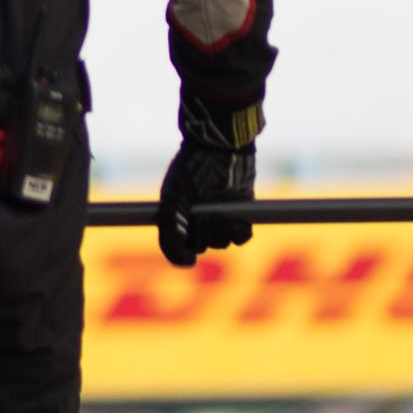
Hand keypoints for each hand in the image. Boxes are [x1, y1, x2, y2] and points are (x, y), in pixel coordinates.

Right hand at [158, 117, 257, 268]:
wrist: (222, 148)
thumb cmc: (191, 168)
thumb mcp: (173, 199)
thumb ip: (170, 230)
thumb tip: (189, 264)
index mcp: (177, 216)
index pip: (177, 247)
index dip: (181, 253)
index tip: (189, 257)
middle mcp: (198, 220)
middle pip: (201, 246)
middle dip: (203, 234)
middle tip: (203, 214)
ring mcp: (220, 217)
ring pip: (222, 243)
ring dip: (221, 231)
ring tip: (219, 210)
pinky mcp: (241, 214)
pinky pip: (241, 237)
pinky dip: (239, 231)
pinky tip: (236, 220)